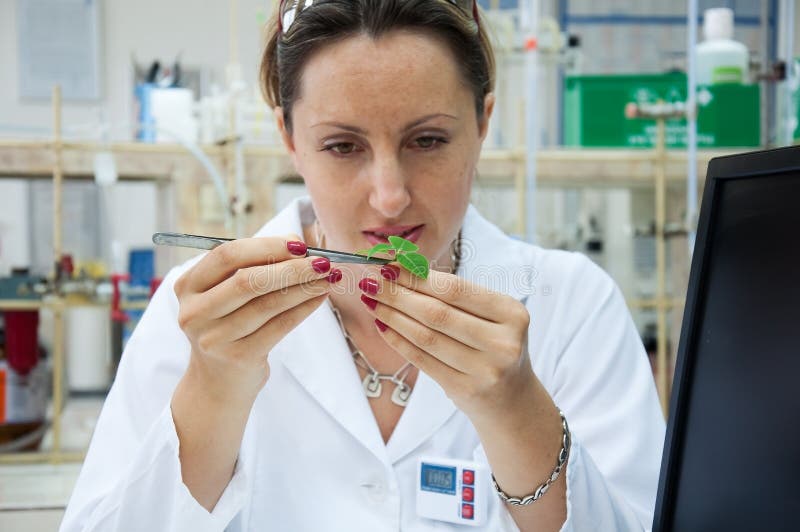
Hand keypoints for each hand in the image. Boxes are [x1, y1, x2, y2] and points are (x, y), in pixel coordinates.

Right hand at [173, 235, 340, 403]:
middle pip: (247, 280)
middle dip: (291, 268)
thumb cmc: (229, 325)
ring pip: (267, 304)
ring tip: (328, 277)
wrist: (217, 383)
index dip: (265, 246)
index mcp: (188, 286)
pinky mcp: (238, 357)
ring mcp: (214, 338)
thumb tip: (295, 242)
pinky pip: (279, 326)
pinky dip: (304, 308)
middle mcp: (195, 312)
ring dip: (303, 287)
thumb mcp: (228, 294)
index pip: (226, 256)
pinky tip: (320, 297)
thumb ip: (254, 265)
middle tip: (322, 262)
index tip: (298, 244)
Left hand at [357, 263, 533, 418]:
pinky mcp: (466, 390)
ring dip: (392, 316)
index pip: (455, 290)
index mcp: (511, 313)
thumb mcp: (489, 316)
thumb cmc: (493, 345)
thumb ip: (453, 295)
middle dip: (397, 295)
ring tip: (372, 302)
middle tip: (370, 282)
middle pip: (437, 313)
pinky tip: (383, 326)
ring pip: (426, 337)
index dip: (417, 277)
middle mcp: (503, 343)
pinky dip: (398, 341)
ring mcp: (486, 370)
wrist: (512, 397)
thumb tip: (400, 269)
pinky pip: (423, 360)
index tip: (389, 267)